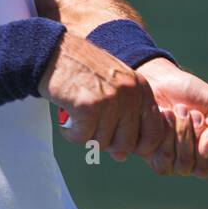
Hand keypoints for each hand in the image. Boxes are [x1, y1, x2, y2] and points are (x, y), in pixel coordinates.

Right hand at [39, 34, 175, 174]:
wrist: (53, 52)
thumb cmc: (81, 71)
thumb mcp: (112, 88)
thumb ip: (123, 119)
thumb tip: (122, 156)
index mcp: (141, 88)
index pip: (154, 133)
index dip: (138, 146)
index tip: (119, 143)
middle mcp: (130, 93)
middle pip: (126, 144)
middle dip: (106, 142)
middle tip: (90, 126)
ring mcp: (110, 99)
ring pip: (102, 142)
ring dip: (85, 135)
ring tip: (76, 116)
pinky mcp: (88, 106)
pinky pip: (81, 138)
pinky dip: (70, 133)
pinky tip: (66, 116)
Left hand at [135, 58, 207, 191]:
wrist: (160, 80)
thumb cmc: (191, 93)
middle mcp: (196, 161)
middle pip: (203, 170)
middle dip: (199, 137)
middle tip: (196, 114)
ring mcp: (173, 162)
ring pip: (183, 165)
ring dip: (182, 133)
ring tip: (179, 110)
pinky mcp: (152, 156)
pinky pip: (163, 158)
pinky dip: (166, 133)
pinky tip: (163, 116)